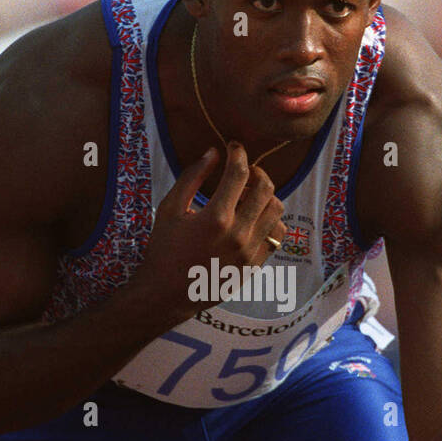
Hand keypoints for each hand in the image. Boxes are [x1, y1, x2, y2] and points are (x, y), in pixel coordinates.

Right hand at [136, 142, 285, 319]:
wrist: (167, 294)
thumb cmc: (164, 249)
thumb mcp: (170, 209)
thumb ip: (192, 177)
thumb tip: (213, 152)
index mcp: (216, 218)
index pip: (239, 173)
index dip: (238, 153)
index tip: (234, 146)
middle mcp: (238, 234)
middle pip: (266, 188)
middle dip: (256, 171)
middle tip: (244, 171)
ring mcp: (250, 252)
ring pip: (276, 210)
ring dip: (265, 196)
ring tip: (247, 197)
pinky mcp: (255, 265)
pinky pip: (276, 235)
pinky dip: (269, 220)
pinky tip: (252, 219)